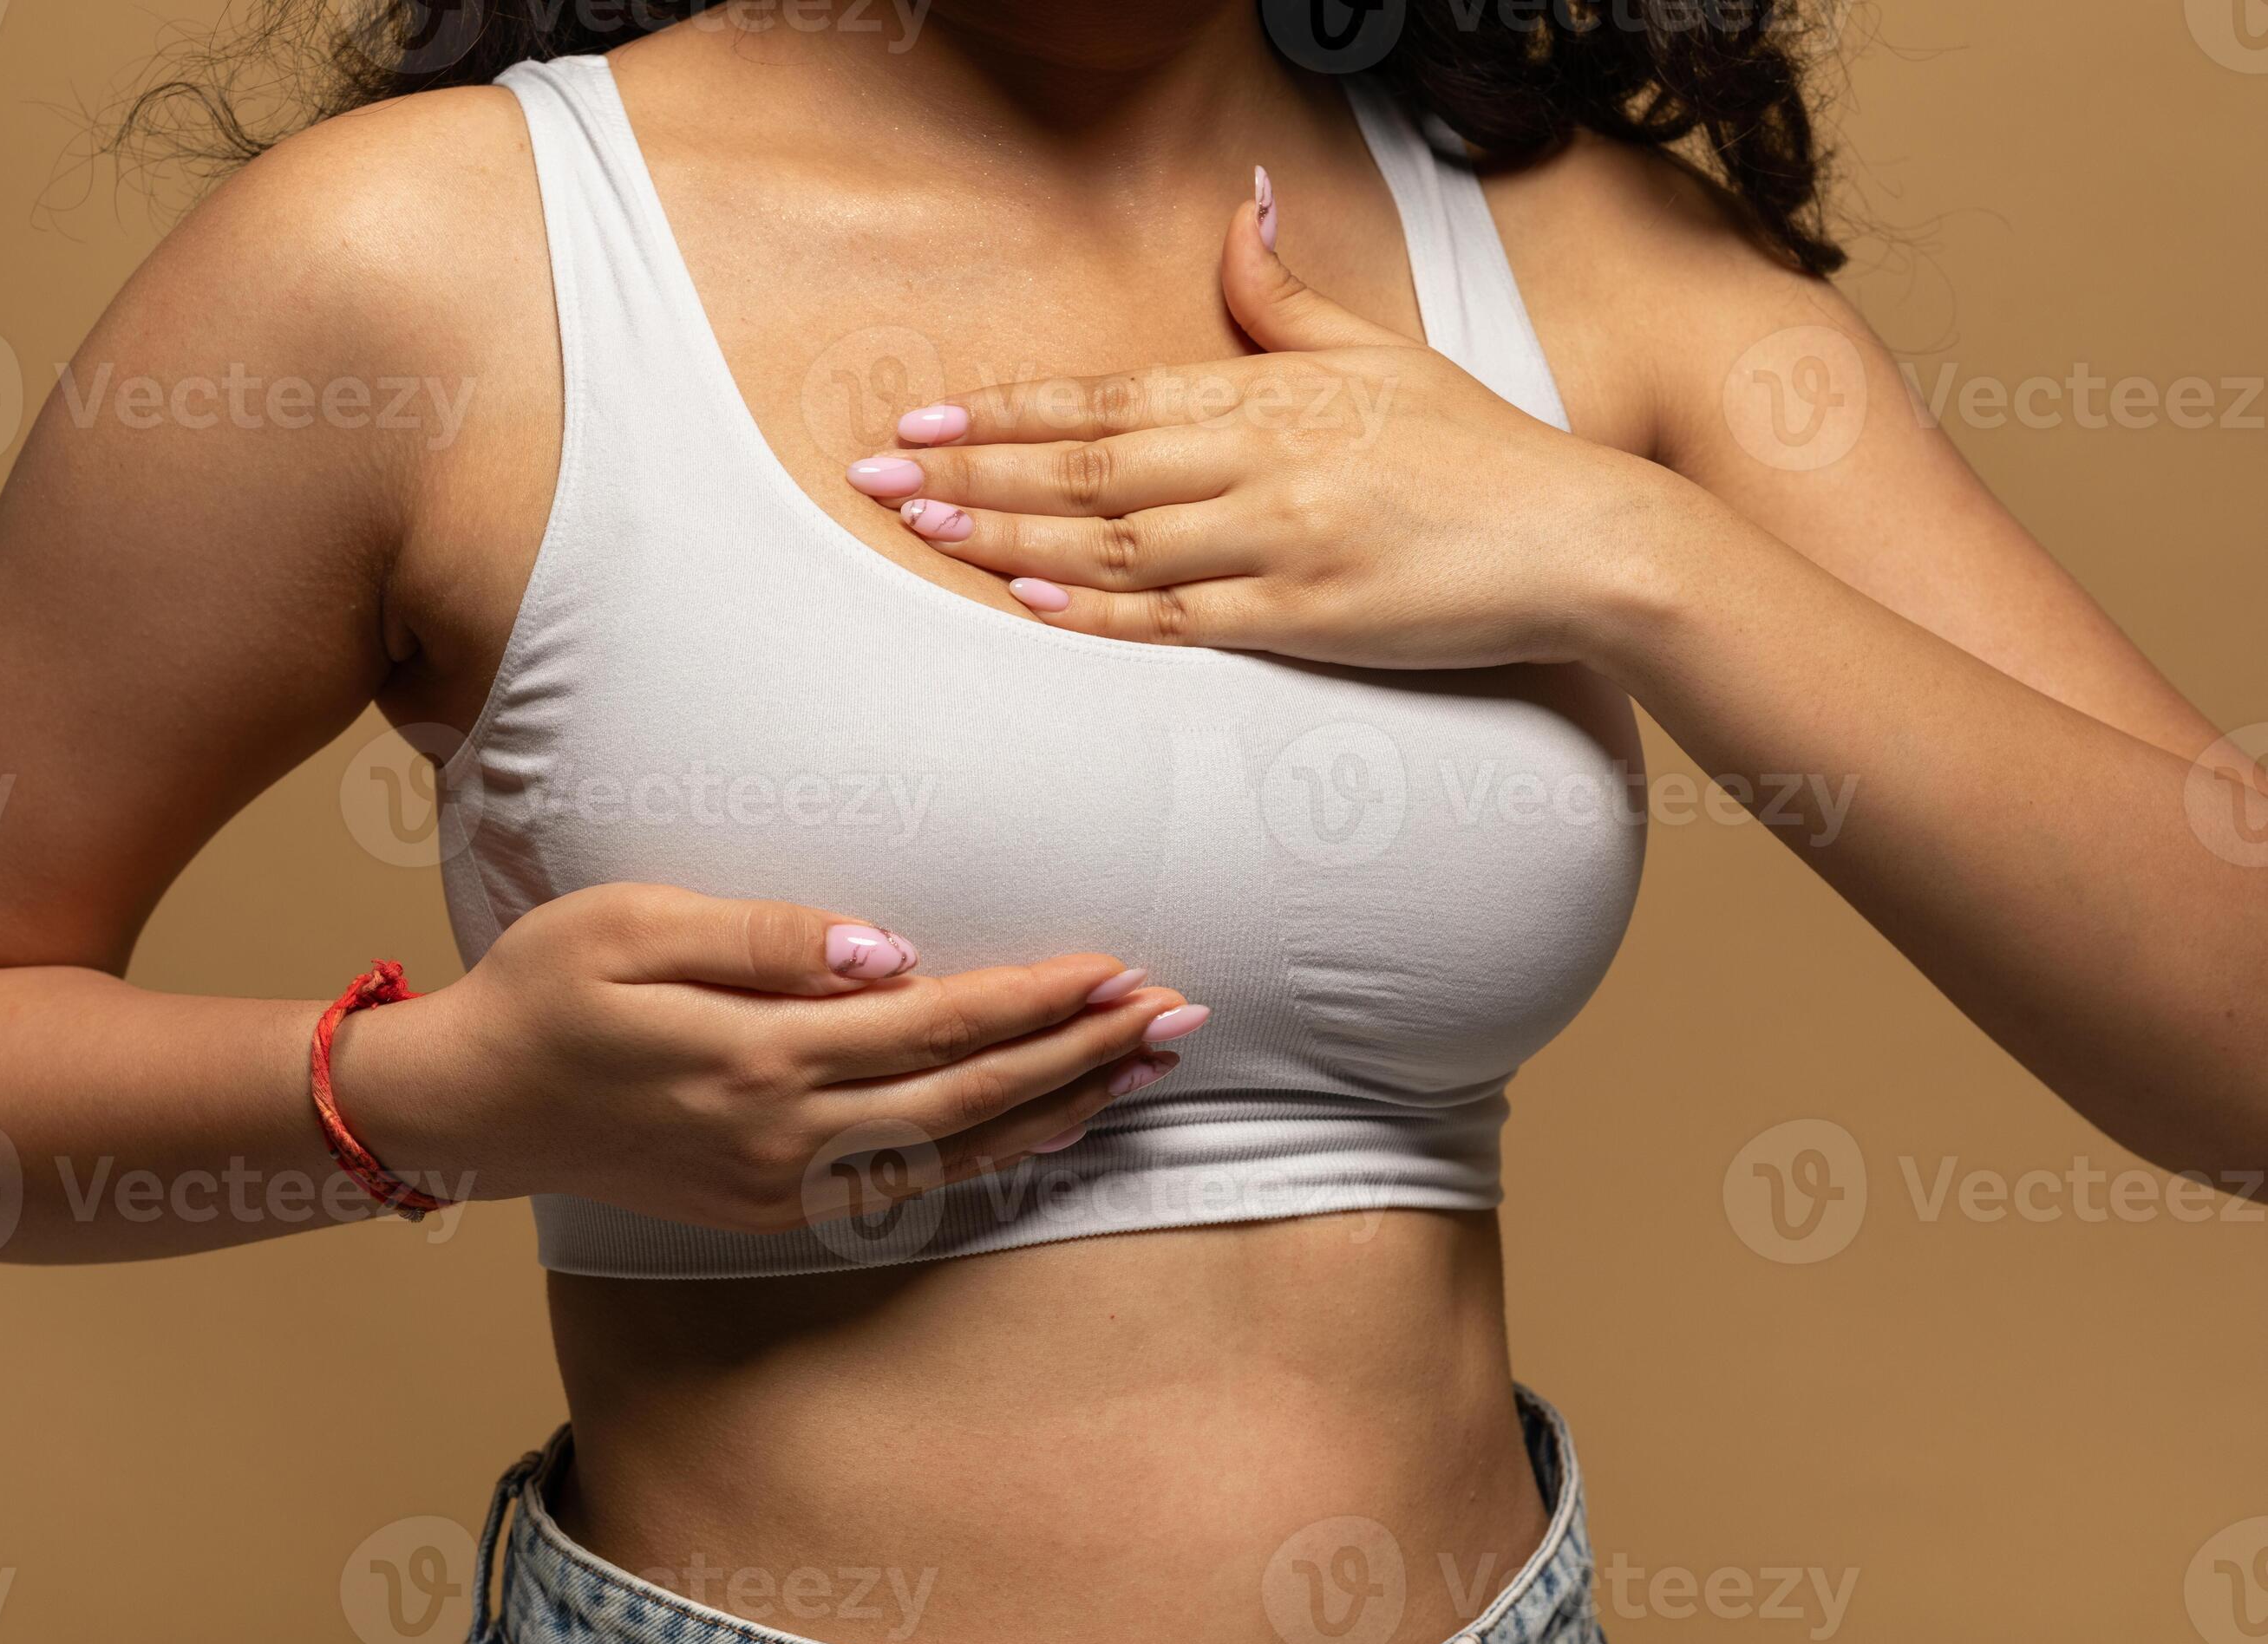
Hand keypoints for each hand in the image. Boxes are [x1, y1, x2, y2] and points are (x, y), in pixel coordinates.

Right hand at [329, 883, 1203, 1231]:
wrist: (477, 1104)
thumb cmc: (549, 989)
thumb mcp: (634, 924)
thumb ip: (766, 938)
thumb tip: (890, 951)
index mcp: (758, 1055)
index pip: (936, 1025)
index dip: (1035, 999)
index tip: (1116, 965)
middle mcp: (785, 1134)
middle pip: (970, 1094)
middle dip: (1082, 1054)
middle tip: (1177, 1017)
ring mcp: (781, 1185)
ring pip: (955, 1152)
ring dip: (1059, 1110)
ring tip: (1146, 1071)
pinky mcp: (773, 1209)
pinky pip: (911, 1189)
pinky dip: (993, 1158)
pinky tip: (1047, 1128)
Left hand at [846, 175, 1686, 670]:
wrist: (1579, 536)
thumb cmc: (1474, 447)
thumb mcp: (1379, 351)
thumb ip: (1286, 298)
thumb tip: (1237, 214)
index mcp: (1268, 395)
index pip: (1104, 398)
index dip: (1001, 410)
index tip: (918, 418)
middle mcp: (1261, 463)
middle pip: (1087, 467)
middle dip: (970, 473)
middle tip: (875, 480)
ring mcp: (1283, 542)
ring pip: (1115, 544)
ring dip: (1010, 539)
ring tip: (925, 534)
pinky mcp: (1310, 618)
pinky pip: (1184, 620)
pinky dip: (1102, 614)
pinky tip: (1031, 603)